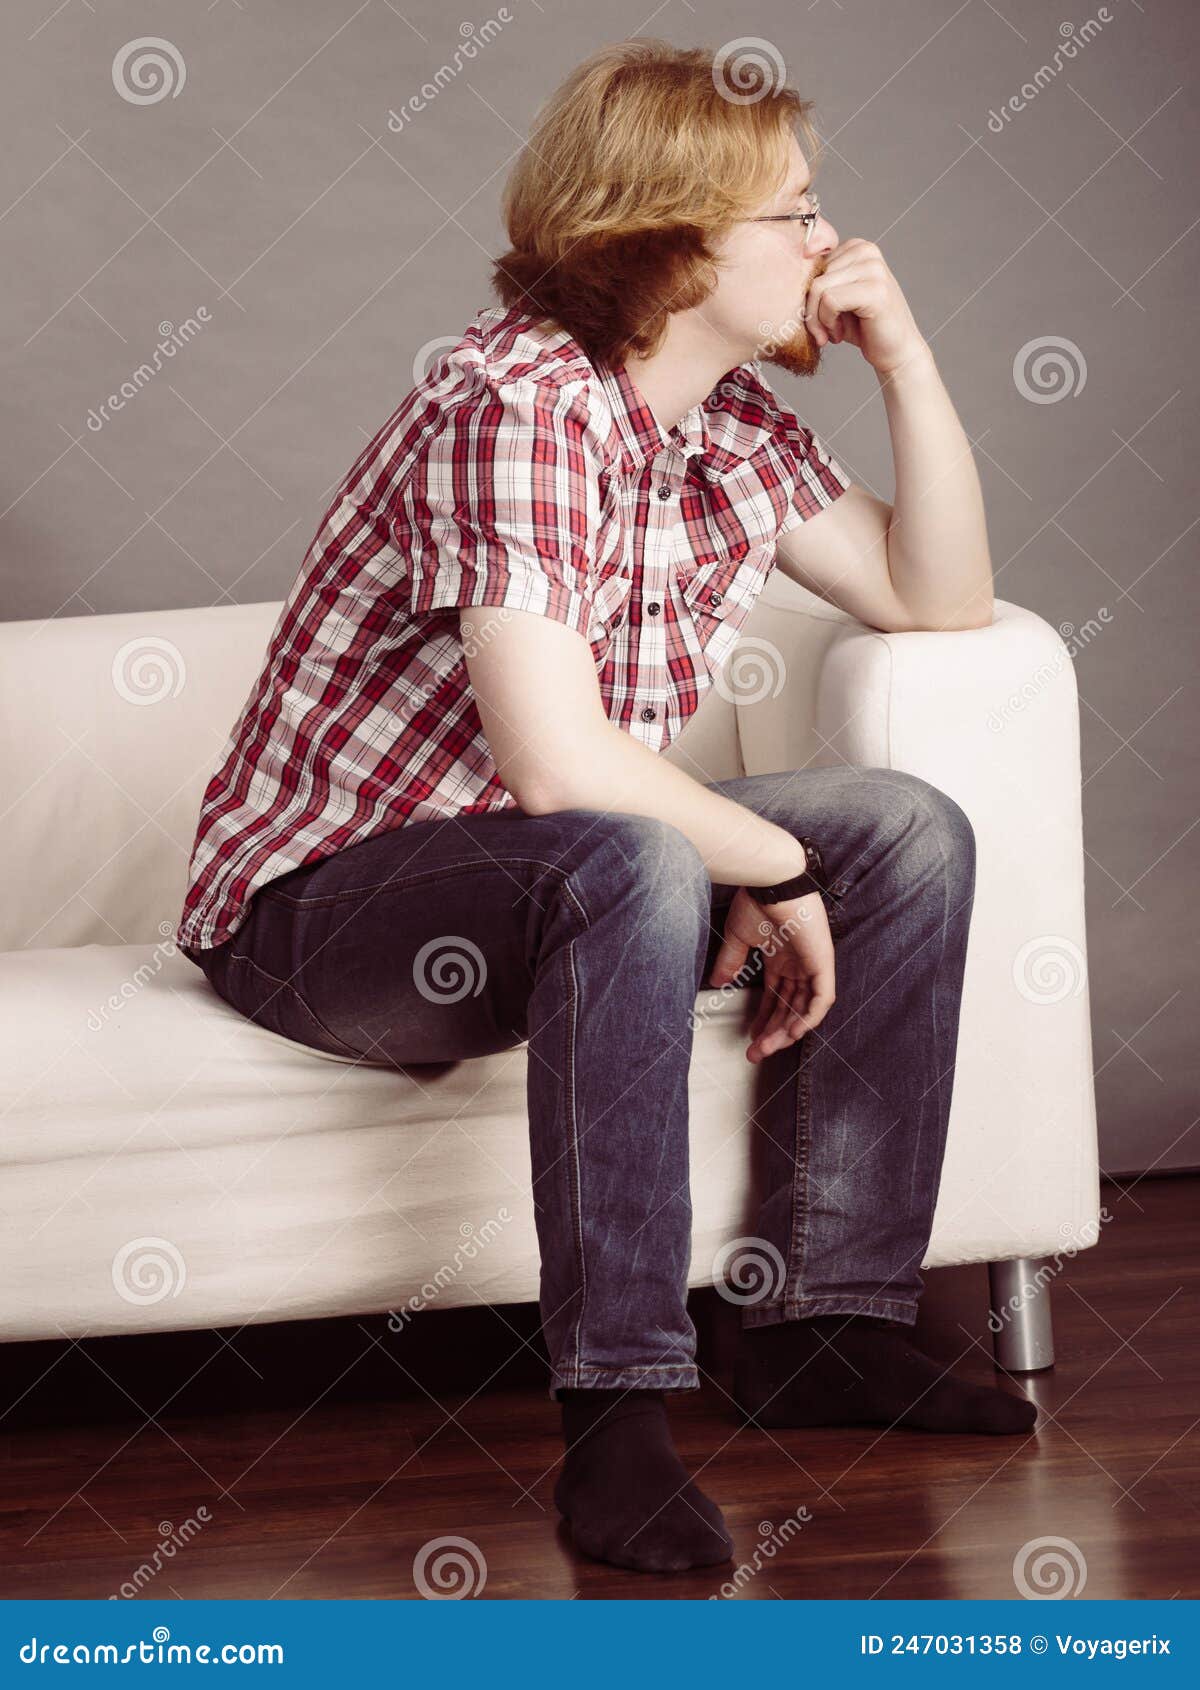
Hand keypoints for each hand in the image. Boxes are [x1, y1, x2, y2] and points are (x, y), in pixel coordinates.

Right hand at [708, 885, 835, 1063]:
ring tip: (768, 1048)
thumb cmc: (757, 900)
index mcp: (781, 957)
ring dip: (787, 1031)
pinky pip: (821, 999)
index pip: (776, 997)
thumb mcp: (739, 938)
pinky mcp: (822, 963)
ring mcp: (812, 963)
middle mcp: (798, 963)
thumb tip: (718, 981)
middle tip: (756, 1052)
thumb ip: (731, 961)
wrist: (772, 881)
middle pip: (789, 1007)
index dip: (764, 1019)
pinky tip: (792, 1032)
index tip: (751, 1037)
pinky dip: (808, 1018)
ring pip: (804, 1008)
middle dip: (773, 1032)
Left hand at [805, 238, 929, 377]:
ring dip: (818, 319)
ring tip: (832, 333)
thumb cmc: (863, 328)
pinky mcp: (875, 289)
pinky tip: (839, 334)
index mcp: (857, 247)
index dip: (808, 295)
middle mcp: (867, 250)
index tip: (819, 318)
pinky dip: (828, 323)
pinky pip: (830, 301)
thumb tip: (784, 270)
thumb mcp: (835, 298)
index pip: (812, 263)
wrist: (895, 352)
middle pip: (813, 275)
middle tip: (825, 331)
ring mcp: (873, 268)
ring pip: (818, 288)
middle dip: (811, 310)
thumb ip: (818, 281)